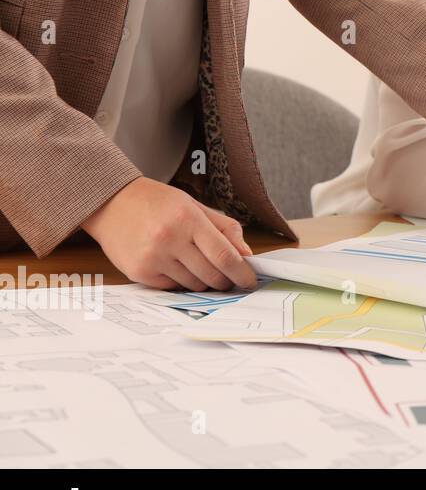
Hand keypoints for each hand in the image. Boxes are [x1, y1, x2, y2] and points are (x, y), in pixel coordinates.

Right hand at [82, 177, 257, 290]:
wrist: (111, 203)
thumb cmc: (157, 202)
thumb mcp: (194, 205)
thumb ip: (224, 228)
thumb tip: (246, 254)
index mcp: (188, 219)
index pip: (224, 255)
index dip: (242, 272)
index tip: (250, 280)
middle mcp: (170, 239)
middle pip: (212, 274)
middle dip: (226, 280)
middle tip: (228, 277)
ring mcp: (153, 258)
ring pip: (194, 284)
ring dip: (203, 280)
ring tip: (195, 263)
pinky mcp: (139, 273)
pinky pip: (172, 287)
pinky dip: (181, 281)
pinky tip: (174, 265)